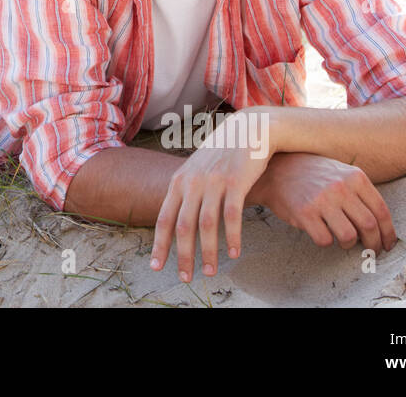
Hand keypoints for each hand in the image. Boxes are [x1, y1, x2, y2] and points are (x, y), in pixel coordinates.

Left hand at [150, 110, 271, 281]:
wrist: (249, 128)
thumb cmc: (223, 152)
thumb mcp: (197, 168)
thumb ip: (186, 189)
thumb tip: (176, 216)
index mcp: (180, 181)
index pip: (164, 218)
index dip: (160, 244)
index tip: (156, 266)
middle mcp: (193, 182)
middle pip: (182, 226)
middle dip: (182, 255)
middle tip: (185, 278)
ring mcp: (213, 181)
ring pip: (206, 225)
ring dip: (208, 252)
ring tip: (209, 272)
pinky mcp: (236, 181)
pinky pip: (232, 215)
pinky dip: (232, 237)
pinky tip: (234, 254)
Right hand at [251, 152, 396, 252]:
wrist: (275, 169)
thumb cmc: (312, 174)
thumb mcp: (340, 173)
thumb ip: (360, 193)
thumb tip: (381, 226)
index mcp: (355, 177)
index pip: (381, 211)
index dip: (388, 233)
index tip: (387, 244)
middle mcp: (341, 187)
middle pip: (369, 226)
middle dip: (373, 244)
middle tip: (371, 251)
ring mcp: (322, 200)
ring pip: (349, 236)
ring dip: (349, 245)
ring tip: (345, 242)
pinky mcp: (304, 213)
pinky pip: (325, 240)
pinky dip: (327, 242)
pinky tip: (323, 234)